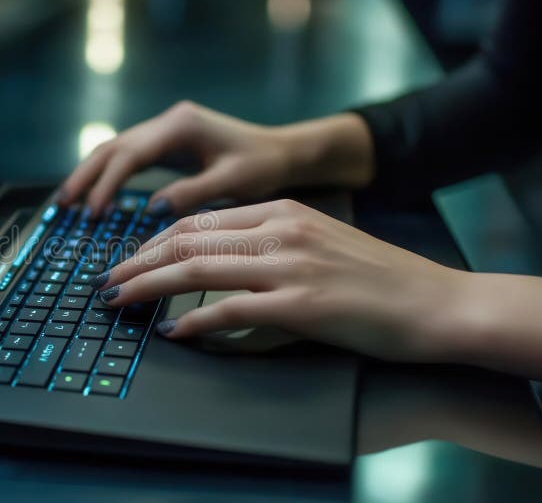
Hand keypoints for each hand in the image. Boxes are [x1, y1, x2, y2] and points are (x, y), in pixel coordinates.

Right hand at [58, 101, 373, 217]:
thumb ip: (192, 193)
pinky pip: (129, 157)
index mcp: (180, 126)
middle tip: (62, 206)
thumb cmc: (264, 165)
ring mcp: (166, 130)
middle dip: (85, 176)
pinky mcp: (168, 142)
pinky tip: (96, 195)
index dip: (107, 184)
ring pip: (116, 149)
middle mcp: (168, 122)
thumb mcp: (233, 182)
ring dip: (91, 174)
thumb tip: (153, 211)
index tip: (92, 214)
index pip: (131, 155)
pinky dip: (109, 175)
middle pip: (113, 147)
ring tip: (68, 202)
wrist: (284, 150)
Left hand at [91, 199, 465, 363]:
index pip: (197, 221)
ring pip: (198, 269)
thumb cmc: (376, 278)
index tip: (127, 261)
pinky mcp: (302, 304)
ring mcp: (290, 265)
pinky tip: (174, 331)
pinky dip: (195, 320)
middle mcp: (280, 230)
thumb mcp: (316, 241)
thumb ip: (266, 245)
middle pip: (186, 240)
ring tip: (119, 302)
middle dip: (136, 262)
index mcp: (281, 210)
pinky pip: (231, 310)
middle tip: (106, 283)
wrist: (434, 302)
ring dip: (149, 287)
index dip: (152, 242)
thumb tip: (213, 265)